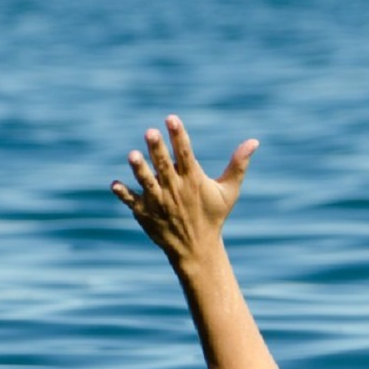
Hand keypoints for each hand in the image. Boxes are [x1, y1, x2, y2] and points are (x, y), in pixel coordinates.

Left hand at [111, 114, 255, 266]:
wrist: (197, 249)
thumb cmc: (213, 216)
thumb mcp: (229, 191)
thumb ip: (238, 164)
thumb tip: (254, 141)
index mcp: (194, 180)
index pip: (186, 153)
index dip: (179, 135)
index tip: (172, 118)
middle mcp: (175, 189)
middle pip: (164, 165)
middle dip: (158, 149)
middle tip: (149, 132)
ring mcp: (159, 202)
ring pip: (147, 182)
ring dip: (139, 169)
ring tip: (132, 155)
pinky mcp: (146, 213)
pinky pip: (132, 202)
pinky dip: (124, 194)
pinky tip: (114, 184)